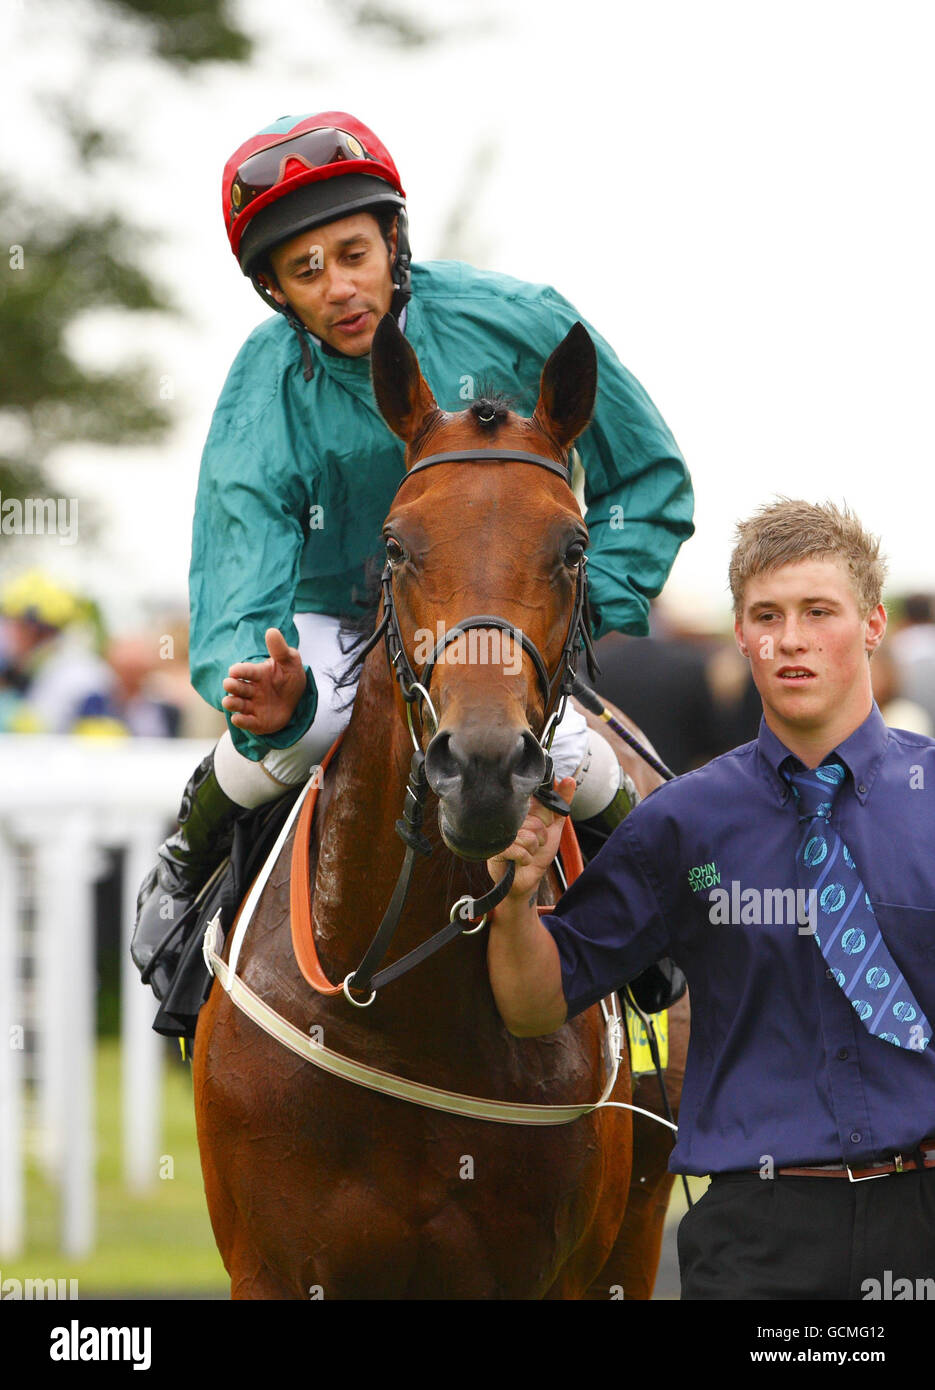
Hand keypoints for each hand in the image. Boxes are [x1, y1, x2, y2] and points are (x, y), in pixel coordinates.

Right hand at [221, 628, 307, 735]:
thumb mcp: (290, 662)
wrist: (297, 700)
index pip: (246, 671)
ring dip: (232, 703)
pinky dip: (241, 721)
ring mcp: (252, 706)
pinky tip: (237, 719)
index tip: (234, 670)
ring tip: (228, 701)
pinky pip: (247, 722)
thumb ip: (280, 649)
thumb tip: (272, 631)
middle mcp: (251, 690)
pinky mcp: (256, 721)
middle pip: (237, 687)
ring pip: (238, 704)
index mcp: (257, 674)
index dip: (240, 671)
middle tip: (228, 684)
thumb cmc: (289, 678)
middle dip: (232, 686)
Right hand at [486, 777, 575, 904]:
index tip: (542, 826)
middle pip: (536, 823)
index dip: (543, 819)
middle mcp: (508, 819)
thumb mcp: (554, 826)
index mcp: (520, 810)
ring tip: (525, 852)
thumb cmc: (539, 852)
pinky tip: (519, 861)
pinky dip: (525, 859)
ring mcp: (500, 834)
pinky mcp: (495, 850)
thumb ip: (561, 803)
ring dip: (533, 850)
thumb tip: (570, 779)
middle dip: (541, 838)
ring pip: (528, 837)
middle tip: (533, 844)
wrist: (527, 879)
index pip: (535, 803)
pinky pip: (520, 851)